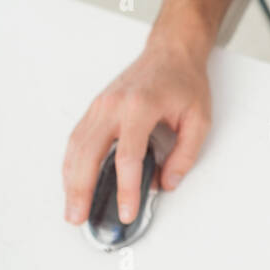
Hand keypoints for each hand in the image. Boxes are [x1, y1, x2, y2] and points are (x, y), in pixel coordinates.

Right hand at [62, 34, 211, 226]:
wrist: (171, 52)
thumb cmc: (184, 81)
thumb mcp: (199, 120)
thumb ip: (185, 155)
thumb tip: (166, 183)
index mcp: (141, 107)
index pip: (128, 157)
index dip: (126, 189)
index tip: (126, 211)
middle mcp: (114, 105)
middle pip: (89, 154)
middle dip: (81, 190)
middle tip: (79, 217)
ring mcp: (100, 105)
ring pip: (77, 147)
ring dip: (70, 180)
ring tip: (72, 208)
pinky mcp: (96, 107)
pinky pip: (77, 138)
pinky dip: (72, 163)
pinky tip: (72, 182)